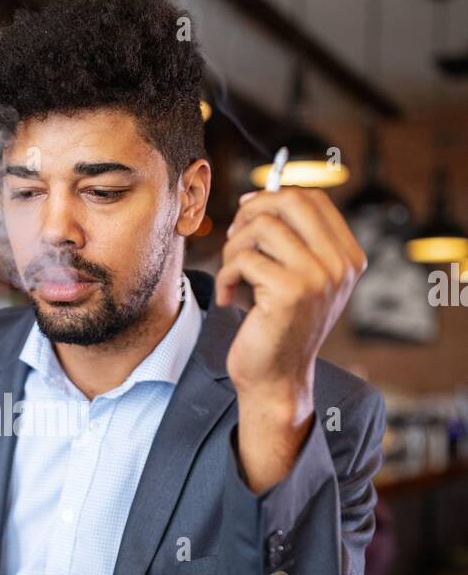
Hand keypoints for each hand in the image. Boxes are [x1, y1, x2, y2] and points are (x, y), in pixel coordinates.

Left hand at [215, 188, 366, 490]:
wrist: (276, 380)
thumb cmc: (277, 327)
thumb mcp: (296, 278)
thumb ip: (292, 240)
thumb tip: (261, 194)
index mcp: (348, 257)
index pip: (314, 198)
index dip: (273, 196)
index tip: (247, 212)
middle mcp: (340, 265)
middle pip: (290, 200)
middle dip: (252, 212)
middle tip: (234, 238)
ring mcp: (318, 277)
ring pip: (260, 228)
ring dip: (233, 250)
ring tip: (232, 277)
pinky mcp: (290, 292)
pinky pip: (243, 259)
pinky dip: (225, 277)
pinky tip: (228, 299)